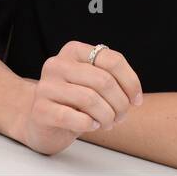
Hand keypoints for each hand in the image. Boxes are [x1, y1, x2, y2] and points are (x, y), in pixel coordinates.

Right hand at [23, 40, 142, 154]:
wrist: (42, 122)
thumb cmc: (74, 102)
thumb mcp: (93, 83)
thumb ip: (111, 79)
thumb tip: (134, 96)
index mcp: (73, 51)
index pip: (112, 60)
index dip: (131, 82)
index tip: (136, 100)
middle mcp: (57, 64)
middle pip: (104, 81)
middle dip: (120, 103)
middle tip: (121, 116)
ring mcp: (45, 86)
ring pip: (90, 99)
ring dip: (107, 116)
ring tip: (108, 123)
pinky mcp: (40, 110)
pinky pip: (73, 117)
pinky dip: (89, 124)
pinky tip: (91, 125)